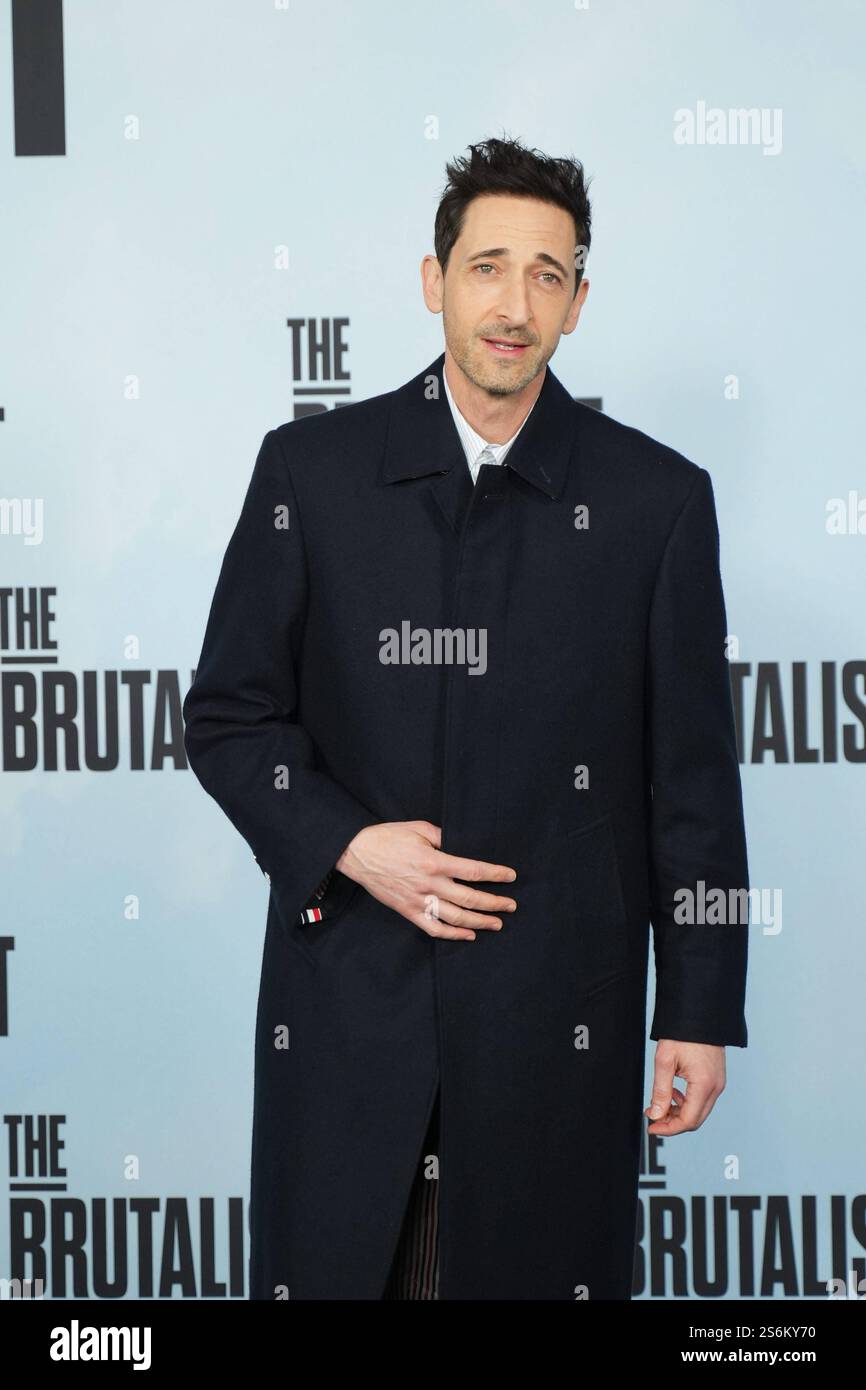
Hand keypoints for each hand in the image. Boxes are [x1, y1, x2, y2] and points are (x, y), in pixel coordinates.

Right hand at [336, 820, 516, 939]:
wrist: (356, 853)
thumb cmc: (388, 837)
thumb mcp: (419, 828)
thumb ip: (444, 837)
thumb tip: (463, 845)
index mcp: (433, 861)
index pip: (472, 870)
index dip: (495, 874)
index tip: (511, 876)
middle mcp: (429, 884)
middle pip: (470, 898)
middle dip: (494, 903)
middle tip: (512, 905)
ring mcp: (418, 901)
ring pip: (456, 918)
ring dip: (480, 922)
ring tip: (497, 923)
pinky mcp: (408, 911)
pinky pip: (433, 928)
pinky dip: (453, 935)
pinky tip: (468, 935)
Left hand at [644, 1040, 725, 1135]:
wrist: (700, 1013)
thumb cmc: (683, 1033)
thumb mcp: (665, 1061)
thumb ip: (660, 1091)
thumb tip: (656, 1114)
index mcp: (704, 1084)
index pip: (688, 1121)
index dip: (668, 1128)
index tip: (652, 1126)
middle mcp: (716, 1087)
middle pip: (695, 1120)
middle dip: (672, 1123)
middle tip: (653, 1116)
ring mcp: (718, 1083)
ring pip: (699, 1111)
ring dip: (679, 1113)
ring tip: (660, 1104)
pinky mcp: (716, 1078)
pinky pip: (703, 1099)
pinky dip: (687, 1102)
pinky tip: (673, 1094)